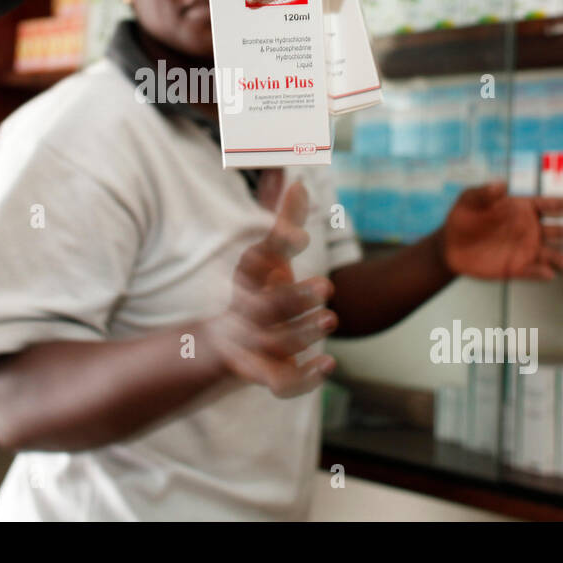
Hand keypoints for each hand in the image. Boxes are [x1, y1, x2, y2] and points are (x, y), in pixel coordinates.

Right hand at [202, 181, 337, 397]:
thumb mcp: (268, 255)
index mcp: (247, 282)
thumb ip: (284, 221)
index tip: (302, 238)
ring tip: (331, 318)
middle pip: (265, 306)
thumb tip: (298, 180)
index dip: (278, 249)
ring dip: (302, 332)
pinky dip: (303, 377)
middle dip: (293, 297)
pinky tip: (328, 364)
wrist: (230, 343)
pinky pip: (281, 382)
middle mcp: (246, 314)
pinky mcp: (267, 374)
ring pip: (275, 343)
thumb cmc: (259, 289)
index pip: (256, 262)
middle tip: (326, 287)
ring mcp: (254, 347)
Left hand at [441, 182, 562, 280]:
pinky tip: (548, 274)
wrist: (450, 245)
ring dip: (562, 259)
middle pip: (555, 231)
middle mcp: (530, 229)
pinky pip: (533, 272)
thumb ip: (484, 192)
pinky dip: (541, 273)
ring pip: (550, 255)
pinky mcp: (516, 268)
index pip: (550, 205)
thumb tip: (501, 184)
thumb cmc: (463, 217)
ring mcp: (525, 250)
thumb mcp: (469, 199)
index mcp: (523, 209)